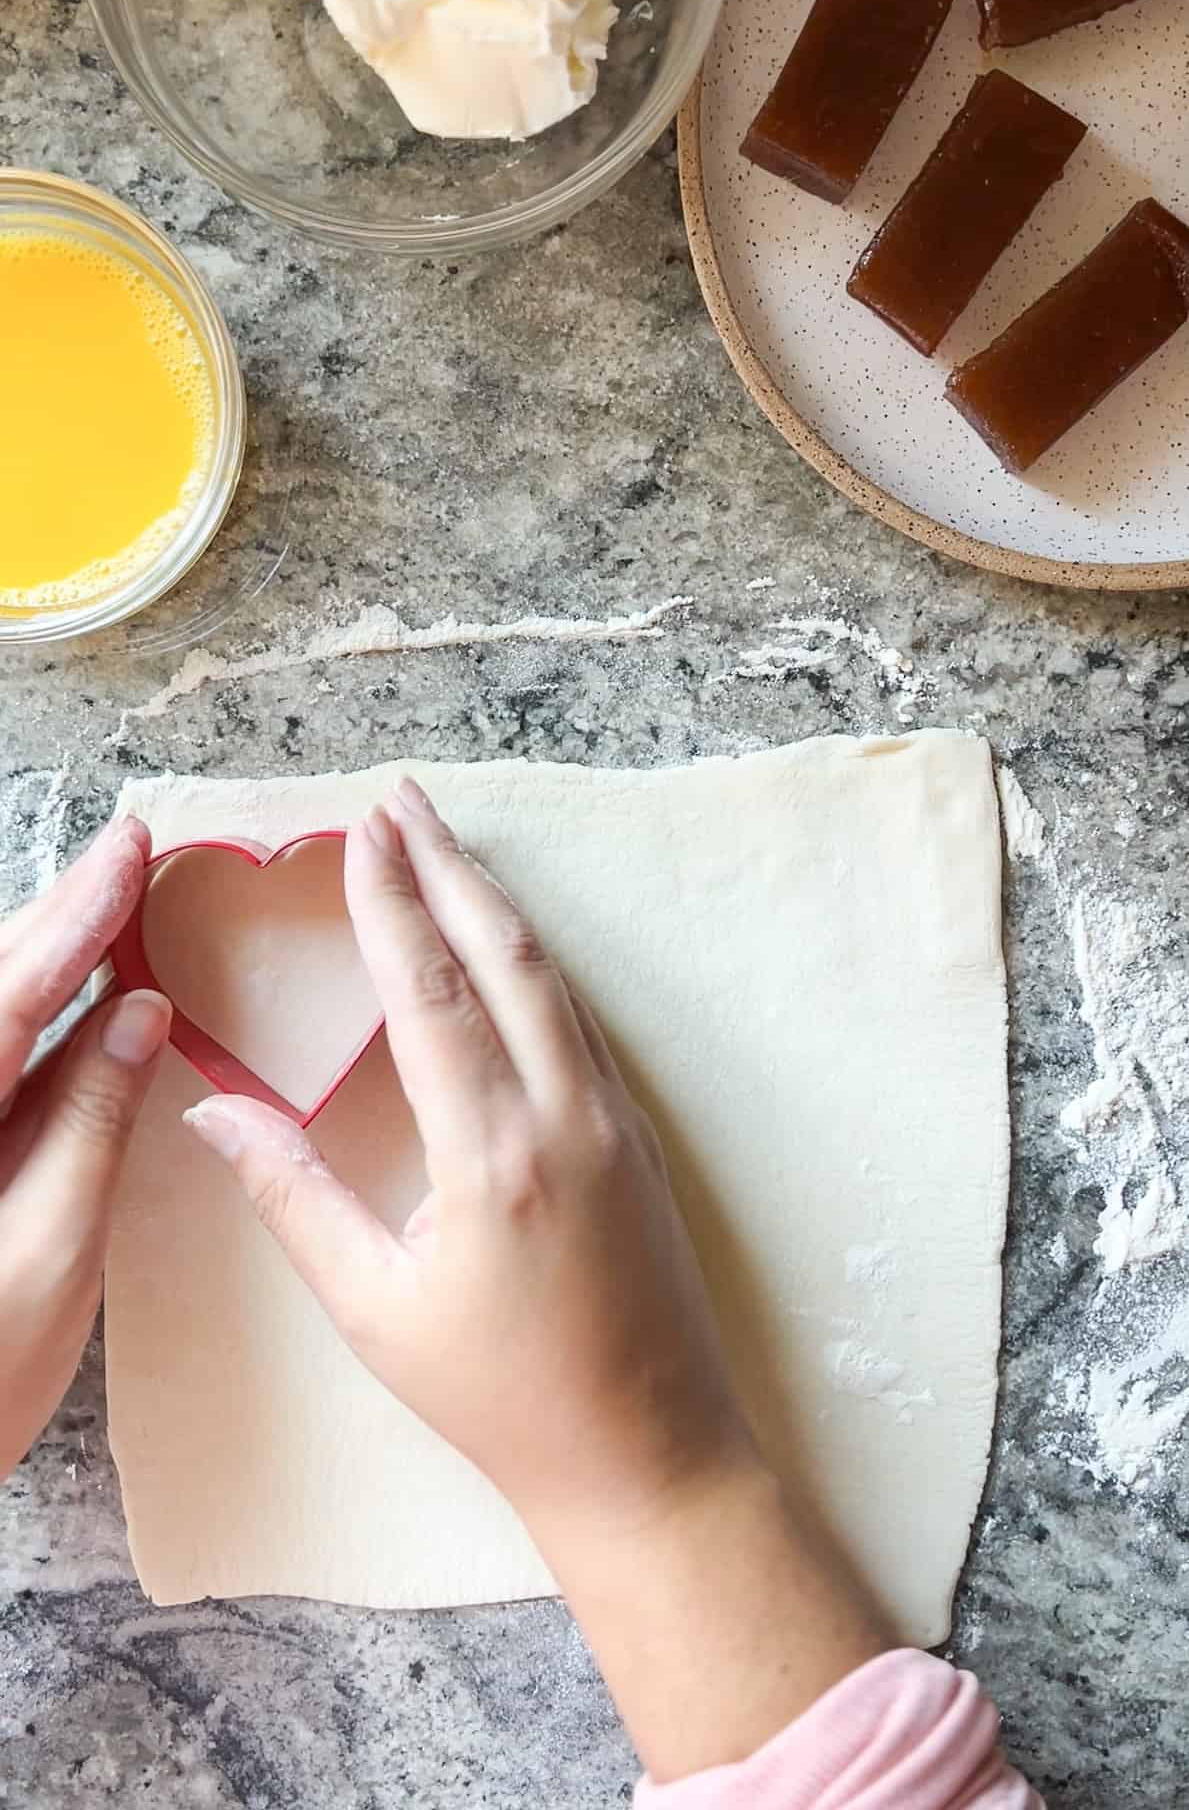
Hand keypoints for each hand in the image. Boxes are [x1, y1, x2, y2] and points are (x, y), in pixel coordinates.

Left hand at [0, 819, 171, 1479]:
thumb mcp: (54, 1252)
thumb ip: (92, 1122)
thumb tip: (139, 1015)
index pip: (12, 990)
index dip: (79, 913)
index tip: (131, 848)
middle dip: (61, 912)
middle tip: (130, 850)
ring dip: (46, 954)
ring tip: (113, 898)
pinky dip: (34, 1017)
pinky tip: (81, 1001)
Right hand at [184, 775, 751, 1543]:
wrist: (649, 1454)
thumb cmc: (501, 1397)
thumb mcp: (375, 1311)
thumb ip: (296, 1199)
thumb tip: (214, 1111)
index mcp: (493, 1152)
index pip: (430, 990)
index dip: (391, 903)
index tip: (361, 831)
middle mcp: (564, 1112)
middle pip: (505, 953)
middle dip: (449, 865)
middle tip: (401, 798)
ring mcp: (613, 1117)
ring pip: (553, 978)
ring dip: (496, 903)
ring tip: (445, 846)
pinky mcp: (638, 1134)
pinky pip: (581, 1019)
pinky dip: (536, 962)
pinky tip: (509, 946)